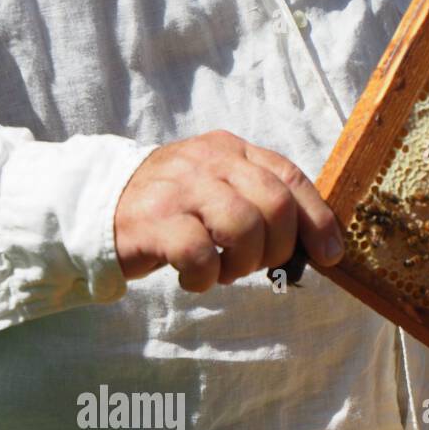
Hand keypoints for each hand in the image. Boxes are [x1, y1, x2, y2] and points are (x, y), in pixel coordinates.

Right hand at [113, 130, 344, 291]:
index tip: (330, 255)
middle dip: (277, 248)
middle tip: (257, 266)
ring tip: (223, 272)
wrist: (98, 207)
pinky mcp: (154, 223)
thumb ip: (258, 202)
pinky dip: (205, 278)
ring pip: (242, 227)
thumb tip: (314, 245)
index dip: (318, 220)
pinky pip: (201, 255)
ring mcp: (180, 190)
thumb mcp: (216, 189)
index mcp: (230, 150)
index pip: (290, 178)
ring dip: (242, 264)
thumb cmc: (170, 209)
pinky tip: (194, 279)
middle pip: (273, 205)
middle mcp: (208, 162)